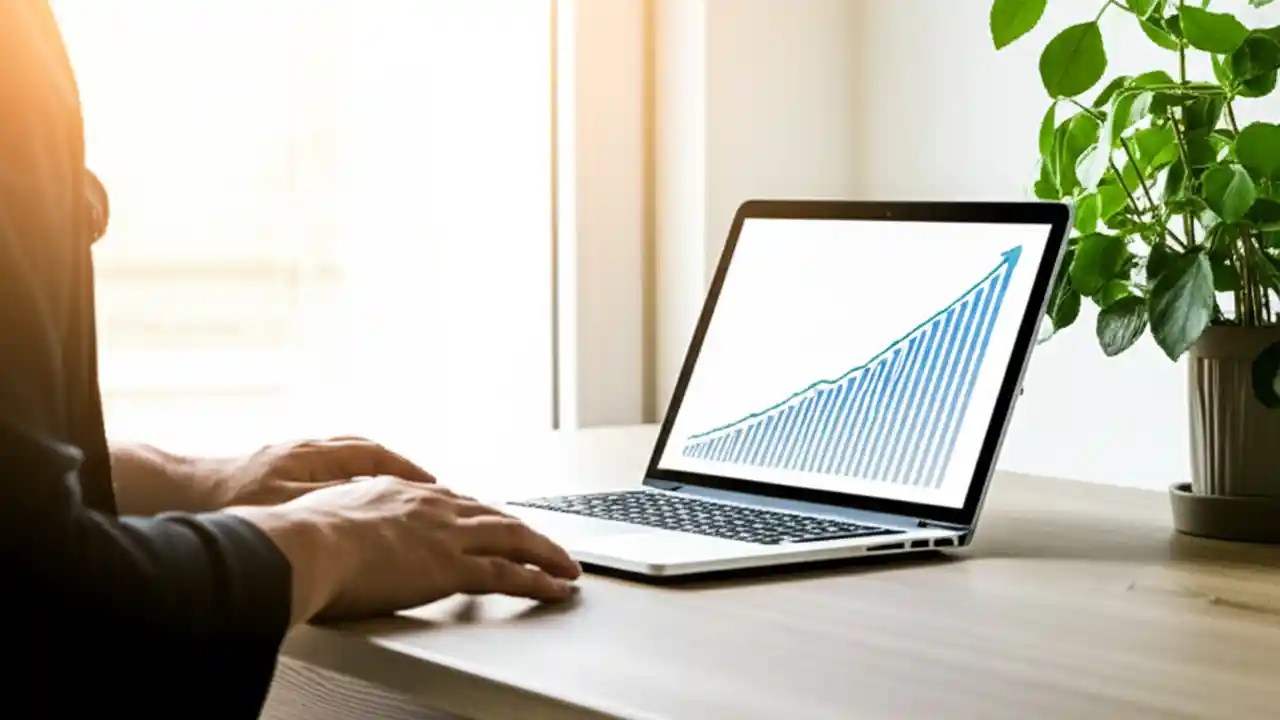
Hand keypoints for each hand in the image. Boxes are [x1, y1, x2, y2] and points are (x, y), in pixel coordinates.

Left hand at [196, 436, 435, 508]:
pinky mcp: (270, 470)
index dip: (407, 470)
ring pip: (343, 456)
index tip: (433, 484)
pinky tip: (347, 495)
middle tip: (424, 485)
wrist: (173, 493)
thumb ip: (331, 502)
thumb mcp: (286, 507)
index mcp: (312, 457)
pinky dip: (348, 476)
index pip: (374, 456)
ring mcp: (286, 458)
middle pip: (363, 451)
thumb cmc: (227, 505)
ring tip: (394, 487)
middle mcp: (303, 451)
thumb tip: (372, 498)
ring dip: (373, 469)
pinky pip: (325, 466)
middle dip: (397, 467)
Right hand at [228, 477, 581, 623]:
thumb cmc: (299, 537)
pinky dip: (538, 581)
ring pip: (513, 539)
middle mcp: (431, 506)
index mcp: (402, 491)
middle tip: (548, 545)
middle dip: (525, 531)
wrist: (303, 545)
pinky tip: (555, 589)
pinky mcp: (451, 567)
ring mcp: (445, 535)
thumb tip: (331, 529)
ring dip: (545, 554)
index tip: (497, 523)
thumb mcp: (325, 512)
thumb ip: (343, 518)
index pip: (456, 501)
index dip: (482, 515)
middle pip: (493, 515)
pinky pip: (508, 574)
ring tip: (567, 567)